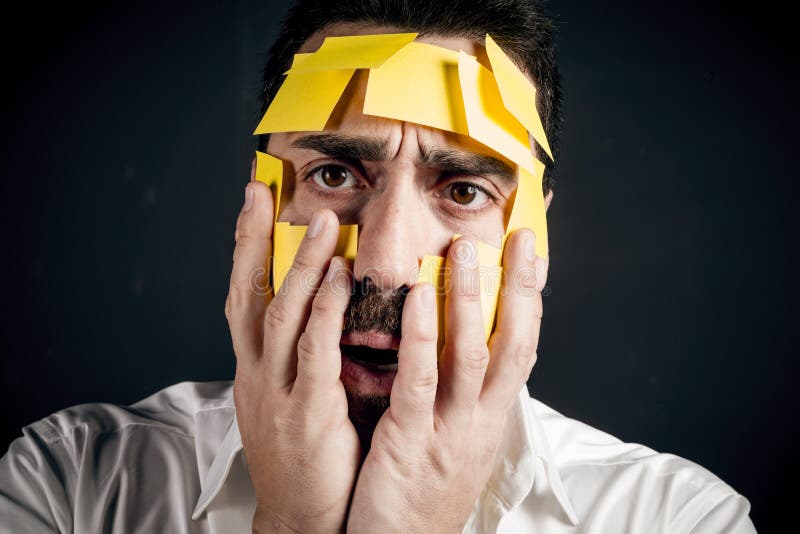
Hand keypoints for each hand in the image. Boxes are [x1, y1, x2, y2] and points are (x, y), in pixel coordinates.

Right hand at [226, 177, 360, 532]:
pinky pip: (314, 352)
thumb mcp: (294, 398)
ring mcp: (277, 393)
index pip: (242, 297)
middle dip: (253, 241)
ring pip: (281, 314)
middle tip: (260, 192)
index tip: (251, 205)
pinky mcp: (307, 413)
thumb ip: (306, 354)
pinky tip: (343, 278)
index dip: (244, 249)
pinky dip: (326, 311)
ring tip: (321, 222)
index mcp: (254, 369)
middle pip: (247, 294)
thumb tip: (330, 305)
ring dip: (302, 265)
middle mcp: (256, 373)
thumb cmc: (308, 456)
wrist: (301, 521)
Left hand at [347, 230, 545, 532]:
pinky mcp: (411, 442)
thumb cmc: (422, 494)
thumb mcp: (456, 443)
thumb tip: (468, 353)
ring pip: (472, 355)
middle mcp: (480, 421)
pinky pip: (420, 381)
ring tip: (465, 251)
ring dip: (470, 299)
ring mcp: (449, 431)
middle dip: (519, 289)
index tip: (534, 258)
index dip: (531, 301)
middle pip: (514, 344)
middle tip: (521, 238)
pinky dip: (424, 336)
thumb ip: (464, 398)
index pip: (522, 350)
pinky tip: (420, 297)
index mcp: (490, 419)